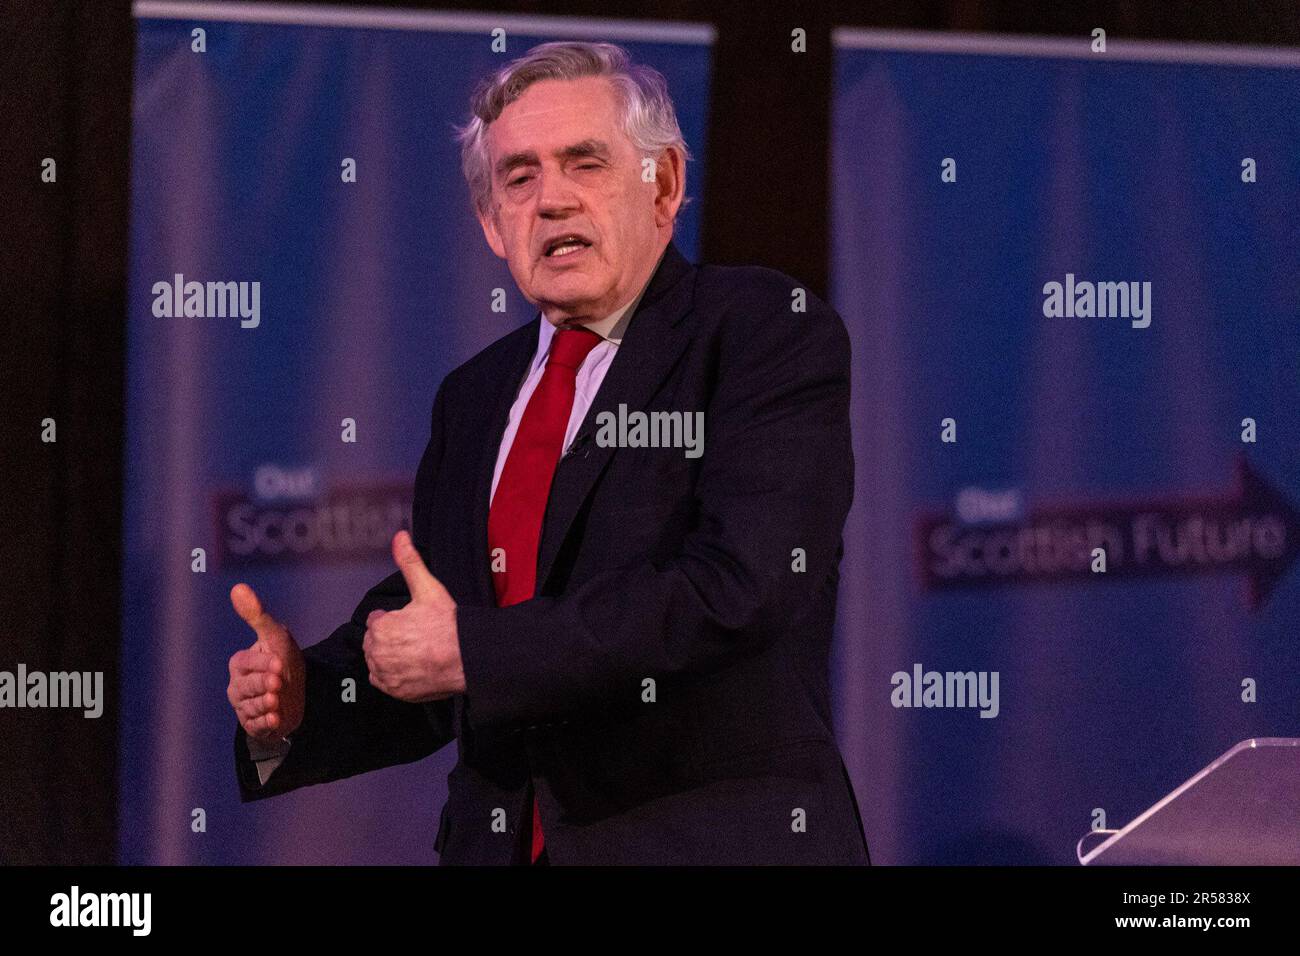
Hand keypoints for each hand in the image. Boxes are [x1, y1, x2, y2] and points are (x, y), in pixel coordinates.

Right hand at [227, 583, 306, 741]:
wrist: (296, 692)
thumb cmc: (283, 660)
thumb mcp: (275, 636)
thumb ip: (257, 615)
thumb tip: (238, 587)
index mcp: (240, 663)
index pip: (247, 663)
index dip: (263, 663)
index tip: (280, 663)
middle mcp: (238, 685)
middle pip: (247, 687)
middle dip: (263, 685)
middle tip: (278, 683)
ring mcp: (244, 706)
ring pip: (250, 707)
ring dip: (264, 705)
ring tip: (276, 702)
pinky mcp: (253, 723)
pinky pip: (256, 725)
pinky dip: (266, 723)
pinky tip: (276, 719)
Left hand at [363, 530, 464, 702]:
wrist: (466, 658)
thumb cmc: (447, 625)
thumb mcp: (428, 588)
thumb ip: (410, 561)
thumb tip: (400, 536)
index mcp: (381, 627)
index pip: (377, 622)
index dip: (394, 619)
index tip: (411, 622)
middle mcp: (378, 653)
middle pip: (376, 642)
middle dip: (391, 638)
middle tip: (415, 636)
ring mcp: (386, 674)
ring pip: (378, 661)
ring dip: (389, 656)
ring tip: (414, 651)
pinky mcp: (395, 691)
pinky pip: (383, 682)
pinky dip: (392, 675)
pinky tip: (410, 666)